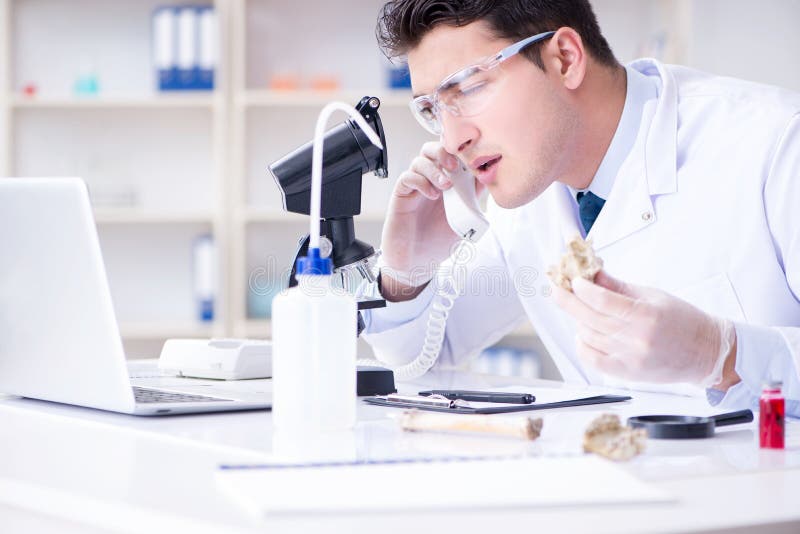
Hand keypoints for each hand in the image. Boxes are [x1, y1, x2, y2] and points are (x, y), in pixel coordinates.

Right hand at [380, 142, 480, 297]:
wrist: (417, 264)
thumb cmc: (437, 243)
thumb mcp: (463, 220)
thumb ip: (473, 199)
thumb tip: (487, 179)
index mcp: (445, 184)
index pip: (450, 156)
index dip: (458, 151)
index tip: (470, 159)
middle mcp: (429, 182)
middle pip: (432, 150)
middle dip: (444, 152)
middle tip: (454, 167)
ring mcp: (414, 188)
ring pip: (419, 160)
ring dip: (434, 168)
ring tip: (445, 186)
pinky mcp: (401, 196)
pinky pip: (407, 177)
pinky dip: (420, 181)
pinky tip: (431, 194)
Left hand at [552, 271, 735, 386]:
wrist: (706, 353)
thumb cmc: (684, 321)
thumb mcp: (653, 295)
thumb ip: (619, 287)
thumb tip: (593, 273)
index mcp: (645, 315)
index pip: (602, 300)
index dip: (582, 289)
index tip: (573, 280)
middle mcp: (636, 339)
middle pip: (589, 318)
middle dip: (568, 301)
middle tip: (556, 290)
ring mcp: (630, 358)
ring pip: (588, 336)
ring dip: (578, 321)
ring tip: (580, 310)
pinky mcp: (627, 373)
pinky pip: (593, 359)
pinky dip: (583, 345)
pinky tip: (584, 334)